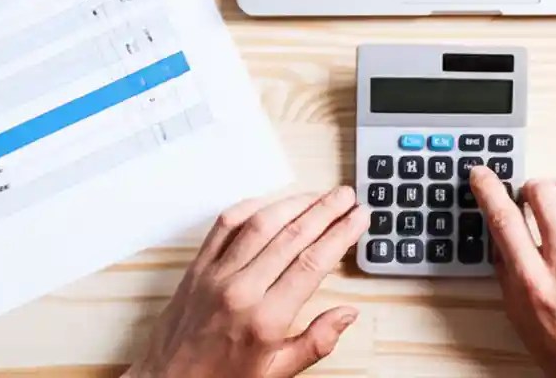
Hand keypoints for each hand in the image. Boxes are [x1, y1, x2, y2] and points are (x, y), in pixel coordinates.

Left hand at [125, 187, 368, 377]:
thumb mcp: (276, 373)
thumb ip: (316, 342)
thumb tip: (348, 314)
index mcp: (265, 320)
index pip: (313, 263)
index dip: (341, 234)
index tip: (359, 218)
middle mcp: (240, 290)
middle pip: (292, 236)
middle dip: (324, 211)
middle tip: (346, 196)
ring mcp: (215, 275)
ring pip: (260, 223)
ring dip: (293, 203)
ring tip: (318, 195)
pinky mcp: (196, 268)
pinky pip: (224, 226)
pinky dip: (250, 207)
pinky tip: (270, 203)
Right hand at [470, 167, 555, 377]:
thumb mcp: (517, 313)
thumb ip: (506, 269)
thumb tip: (497, 229)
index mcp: (531, 283)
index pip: (504, 221)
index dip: (489, 189)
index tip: (482, 174)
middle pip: (543, 196)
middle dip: (528, 186)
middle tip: (526, 197)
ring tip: (555, 202)